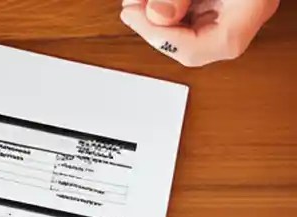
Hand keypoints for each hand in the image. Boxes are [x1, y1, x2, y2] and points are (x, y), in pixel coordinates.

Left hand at [120, 0, 279, 65]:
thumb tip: (158, 15)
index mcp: (254, 3)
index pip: (217, 44)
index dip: (169, 39)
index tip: (135, 16)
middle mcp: (246, 10)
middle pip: (198, 44)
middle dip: (156, 29)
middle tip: (131, 9)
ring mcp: (231, 6)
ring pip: (188, 33)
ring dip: (155, 20)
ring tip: (135, 2)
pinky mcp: (216, 1)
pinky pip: (187, 16)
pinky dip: (163, 9)